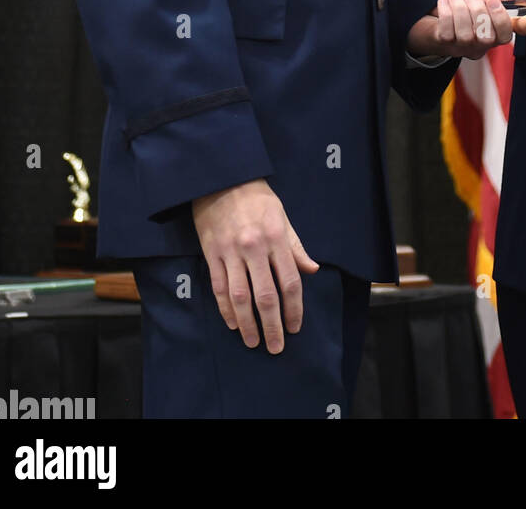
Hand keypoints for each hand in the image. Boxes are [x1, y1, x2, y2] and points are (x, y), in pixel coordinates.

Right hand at [192, 178, 318, 353]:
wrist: (222, 179)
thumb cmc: (257, 198)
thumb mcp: (282, 217)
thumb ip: (296, 247)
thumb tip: (313, 270)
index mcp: (276, 238)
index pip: (289, 281)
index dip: (294, 308)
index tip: (295, 326)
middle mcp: (254, 247)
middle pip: (265, 295)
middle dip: (273, 325)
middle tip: (276, 346)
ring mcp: (231, 252)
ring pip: (240, 297)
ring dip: (248, 324)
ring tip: (254, 341)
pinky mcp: (212, 254)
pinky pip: (219, 288)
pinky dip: (226, 309)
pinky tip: (233, 324)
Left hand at [406, 0, 525, 60]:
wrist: (443, 25)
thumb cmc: (469, 16)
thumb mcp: (487, 3)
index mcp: (495, 36)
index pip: (505, 36)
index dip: (500, 18)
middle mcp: (480, 45)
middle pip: (485, 36)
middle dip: (478, 10)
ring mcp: (462, 46)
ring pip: (464, 33)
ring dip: (459, 8)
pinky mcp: (444, 42)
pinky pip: (446, 29)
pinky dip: (445, 12)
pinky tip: (445, 2)